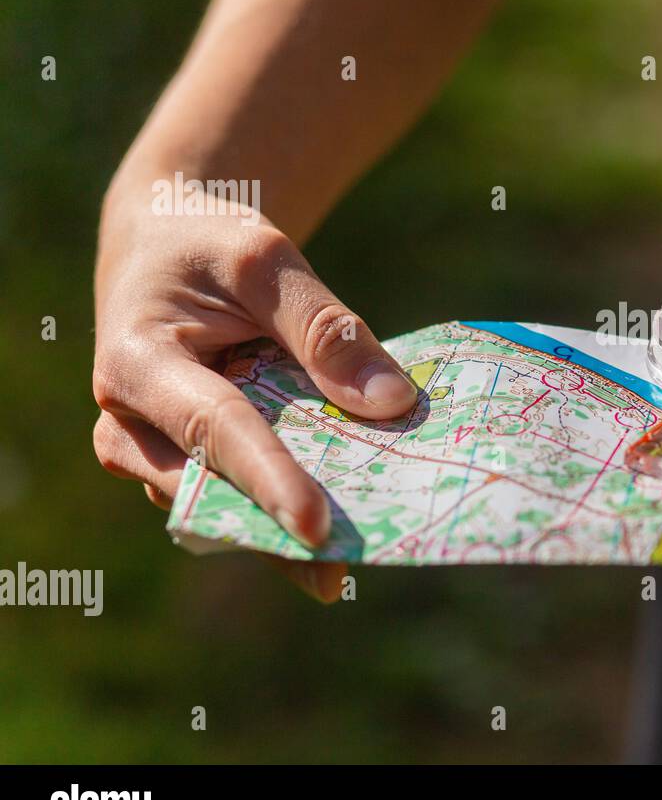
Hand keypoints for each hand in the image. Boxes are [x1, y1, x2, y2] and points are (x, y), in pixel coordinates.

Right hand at [92, 189, 417, 601]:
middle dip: (288, 523)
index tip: (318, 528)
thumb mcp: (265, 260)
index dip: (269, 479)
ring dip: (293, 523)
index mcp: (138, 365)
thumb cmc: (207, 245)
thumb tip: (391, 404)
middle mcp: (132, 428)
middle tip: (367, 554)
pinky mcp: (191, 467)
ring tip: (373, 541)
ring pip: (231, 508)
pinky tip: (356, 518)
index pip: (213, 430)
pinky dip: (294, 504)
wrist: (163, 246)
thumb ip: (323, 329)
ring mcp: (157, 457)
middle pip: (220, 489)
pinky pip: (242, 497)